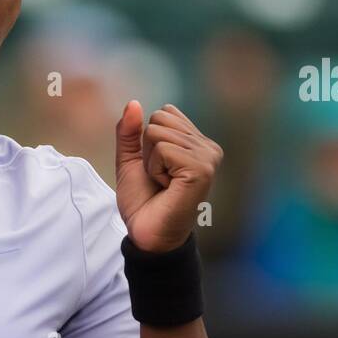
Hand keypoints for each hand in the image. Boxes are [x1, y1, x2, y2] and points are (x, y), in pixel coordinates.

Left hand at [114, 100, 222, 253]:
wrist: (147, 233)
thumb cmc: (143, 201)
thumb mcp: (130, 160)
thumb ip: (130, 132)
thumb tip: (133, 103)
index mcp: (196, 142)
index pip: (165, 112)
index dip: (148, 140)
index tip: (156, 168)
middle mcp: (207, 147)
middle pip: (160, 118)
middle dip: (147, 149)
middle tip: (158, 178)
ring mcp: (208, 158)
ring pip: (158, 132)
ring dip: (150, 161)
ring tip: (163, 183)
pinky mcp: (201, 170)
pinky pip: (163, 149)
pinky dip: (155, 169)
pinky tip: (167, 187)